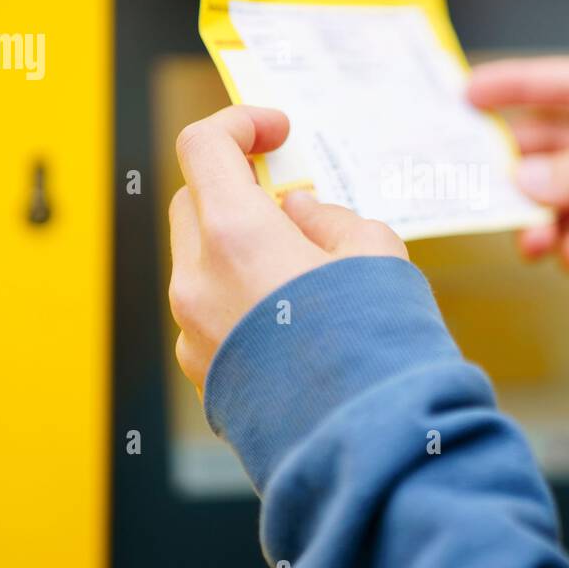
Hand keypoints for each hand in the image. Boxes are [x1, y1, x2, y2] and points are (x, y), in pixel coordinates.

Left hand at [168, 105, 407, 389]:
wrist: (366, 443)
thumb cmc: (376, 342)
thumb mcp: (374, 251)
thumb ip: (327, 217)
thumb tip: (297, 213)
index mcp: (235, 236)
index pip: (202, 147)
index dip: (238, 123)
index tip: (276, 131)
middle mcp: (197, 281)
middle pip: (193, 202)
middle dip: (237, 188)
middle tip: (293, 202)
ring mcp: (192, 332)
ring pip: (199, 262)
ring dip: (238, 248)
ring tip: (303, 271)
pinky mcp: (202, 374)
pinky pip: (209, 314)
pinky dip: (239, 298)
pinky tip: (293, 322)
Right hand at [469, 58, 568, 314]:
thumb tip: (523, 178)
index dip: (518, 86)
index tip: (468, 92)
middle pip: (549, 148)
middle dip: (517, 166)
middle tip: (479, 181)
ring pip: (550, 201)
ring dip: (539, 218)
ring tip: (537, 238)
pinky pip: (568, 242)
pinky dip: (568, 250)